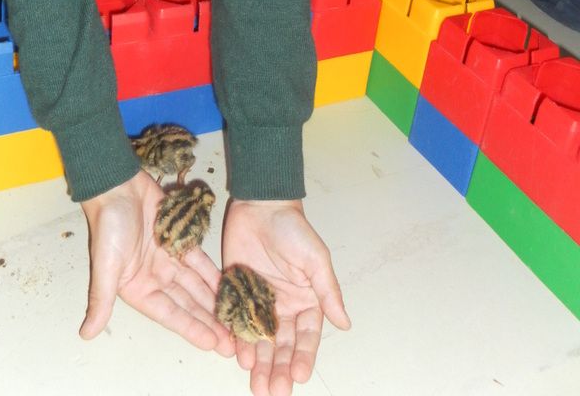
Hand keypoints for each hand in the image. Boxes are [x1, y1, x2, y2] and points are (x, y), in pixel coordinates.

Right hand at [79, 170, 233, 355]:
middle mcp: (154, 277)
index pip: (170, 314)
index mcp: (137, 288)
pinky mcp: (179, 239)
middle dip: (209, 322)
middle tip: (233, 341)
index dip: (192, 329)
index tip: (214, 345)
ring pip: (196, 284)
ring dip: (214, 300)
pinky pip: (200, 260)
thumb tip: (86, 335)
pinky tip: (229, 285)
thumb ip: (101, 300)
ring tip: (235, 317)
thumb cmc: (108, 226)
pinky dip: (213, 273)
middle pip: (187, 303)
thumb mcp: (105, 266)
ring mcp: (167, 258)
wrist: (117, 185)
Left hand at [222, 199, 349, 395]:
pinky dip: (237, 339)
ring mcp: (258, 301)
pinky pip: (236, 321)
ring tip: (256, 384)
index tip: (299, 375)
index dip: (303, 356)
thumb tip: (345, 324)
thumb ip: (327, 292)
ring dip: (258, 362)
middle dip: (278, 368)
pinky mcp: (236, 292)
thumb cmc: (293, 229)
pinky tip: (236, 355)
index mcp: (305, 301)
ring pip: (259, 339)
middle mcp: (282, 306)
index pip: (306, 336)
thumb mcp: (316, 259)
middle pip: (281, 345)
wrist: (260, 205)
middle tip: (273, 391)